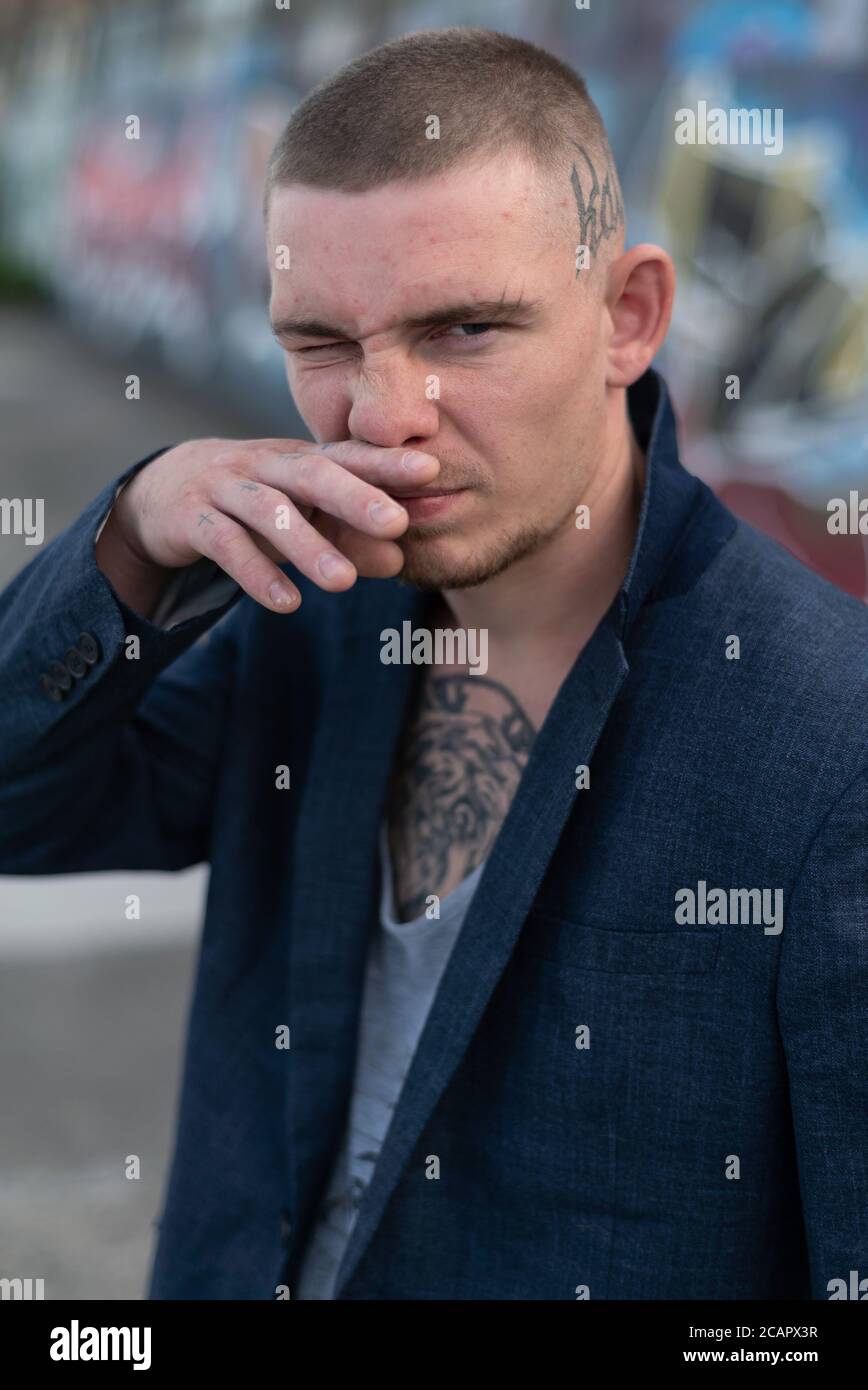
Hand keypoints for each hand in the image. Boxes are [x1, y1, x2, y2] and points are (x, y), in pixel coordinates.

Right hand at [108, 437, 439, 610]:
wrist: (162, 494)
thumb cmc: (252, 505)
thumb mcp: (300, 517)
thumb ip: (348, 537)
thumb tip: (398, 560)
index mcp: (299, 460)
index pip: (348, 457)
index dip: (387, 463)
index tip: (431, 472)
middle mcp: (264, 465)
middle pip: (312, 475)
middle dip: (356, 497)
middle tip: (397, 523)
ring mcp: (225, 488)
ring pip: (269, 511)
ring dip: (308, 547)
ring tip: (344, 584)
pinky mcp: (191, 519)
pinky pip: (225, 545)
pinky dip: (256, 574)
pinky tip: (286, 602)